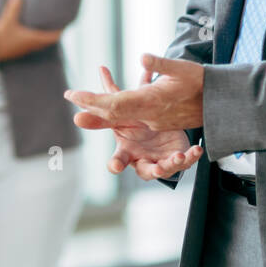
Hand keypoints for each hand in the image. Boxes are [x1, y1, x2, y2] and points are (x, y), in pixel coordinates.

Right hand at [0, 0, 62, 61]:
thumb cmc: (0, 37)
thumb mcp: (7, 20)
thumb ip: (14, 7)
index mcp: (33, 39)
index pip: (52, 37)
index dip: (60, 32)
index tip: (65, 26)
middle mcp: (31, 45)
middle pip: (47, 41)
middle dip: (53, 34)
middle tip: (56, 25)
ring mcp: (24, 49)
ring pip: (39, 44)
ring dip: (43, 37)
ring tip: (44, 28)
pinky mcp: (17, 50)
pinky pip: (31, 45)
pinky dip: (34, 39)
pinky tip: (28, 33)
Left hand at [65, 53, 204, 131]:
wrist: (219, 104)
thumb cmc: (203, 82)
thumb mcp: (183, 68)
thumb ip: (161, 64)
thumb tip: (142, 57)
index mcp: (151, 102)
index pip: (114, 103)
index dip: (91, 100)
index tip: (73, 94)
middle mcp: (148, 114)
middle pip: (112, 112)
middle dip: (90, 105)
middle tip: (70, 95)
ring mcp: (153, 119)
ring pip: (121, 114)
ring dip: (101, 107)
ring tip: (83, 98)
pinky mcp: (157, 119)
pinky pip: (132, 113)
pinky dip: (117, 105)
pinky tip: (109, 96)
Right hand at [73, 67, 202, 179]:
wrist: (156, 131)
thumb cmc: (132, 128)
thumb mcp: (117, 116)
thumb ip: (98, 108)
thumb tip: (69, 95)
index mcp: (127, 150)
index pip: (119, 160)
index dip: (116, 164)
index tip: (114, 166)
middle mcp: (143, 160)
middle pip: (146, 171)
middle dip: (153, 170)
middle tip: (158, 168)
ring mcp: (161, 161)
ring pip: (168, 167)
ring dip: (174, 162)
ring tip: (180, 155)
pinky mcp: (177, 158)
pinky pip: (185, 160)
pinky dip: (190, 155)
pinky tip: (196, 149)